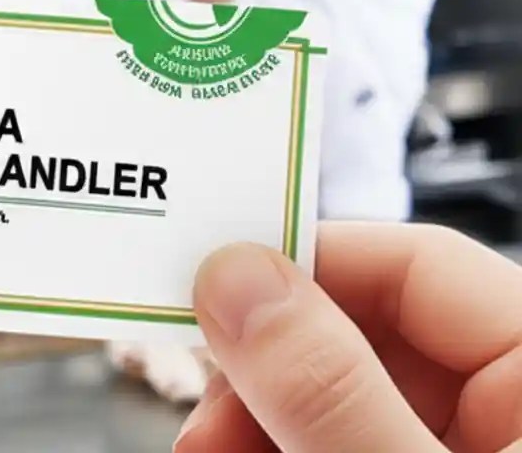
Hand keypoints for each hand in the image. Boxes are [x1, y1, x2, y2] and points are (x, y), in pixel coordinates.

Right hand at [175, 222, 521, 452]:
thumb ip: (331, 388)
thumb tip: (237, 280)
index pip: (420, 262)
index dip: (306, 264)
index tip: (211, 287)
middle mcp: (513, 407)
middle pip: (363, 333)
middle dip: (263, 365)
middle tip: (205, 406)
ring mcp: (475, 451)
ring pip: (338, 393)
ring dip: (255, 412)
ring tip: (208, 447)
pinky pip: (344, 441)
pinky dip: (275, 444)